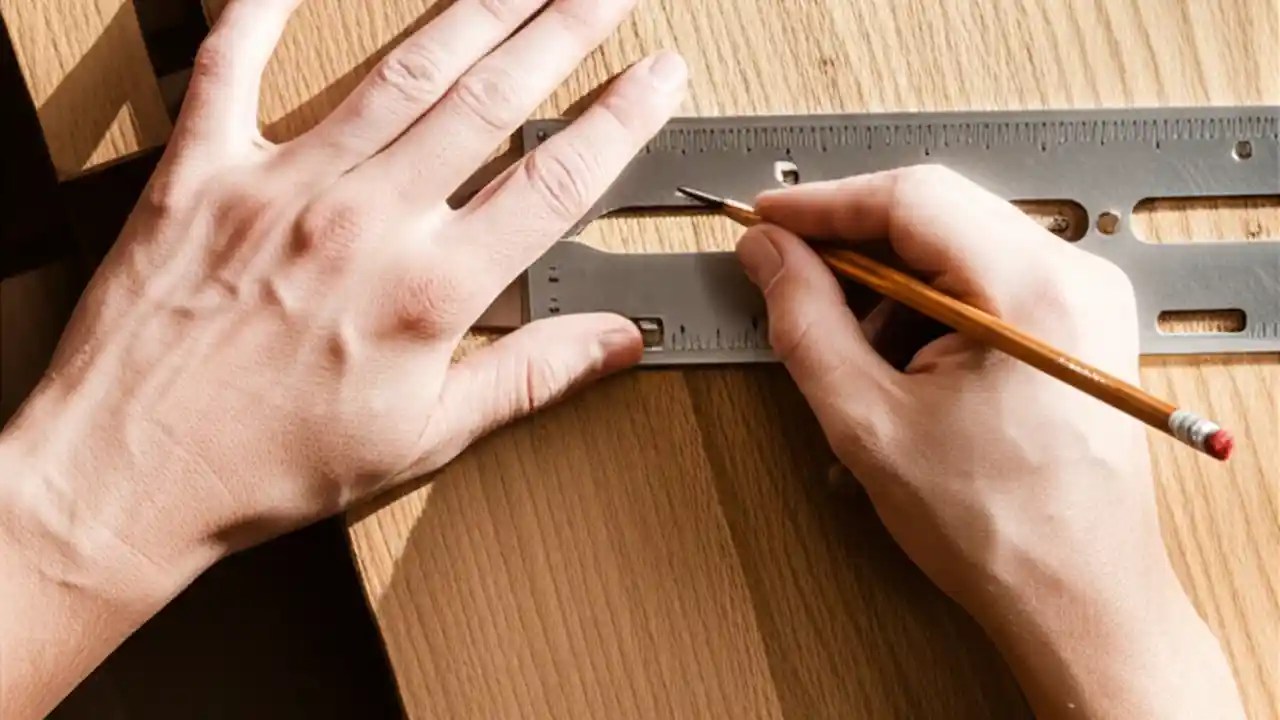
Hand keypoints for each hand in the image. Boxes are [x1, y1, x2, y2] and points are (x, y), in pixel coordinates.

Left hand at [1, 0, 685, 599]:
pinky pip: (232, 64)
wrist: (128, 476)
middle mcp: (364, 221)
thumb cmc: (267, 467)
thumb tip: (612, 344)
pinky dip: (261, 10)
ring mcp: (283, 185)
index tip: (658, 76)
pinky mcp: (202, 172)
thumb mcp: (422, 438)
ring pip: (400, 72)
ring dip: (474, 10)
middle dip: (564, 28)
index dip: (621, 119)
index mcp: (427, 291)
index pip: (554, 180)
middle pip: (490, 99)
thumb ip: (529, 377)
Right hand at [737, 166, 1243, 717]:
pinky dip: (929, 310)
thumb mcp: (870, 423)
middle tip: (792, 278)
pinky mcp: (1080, 322)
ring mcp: (1085, 297)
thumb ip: (807, 322)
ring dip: (891, 287)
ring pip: (957, 247)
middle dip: (855, 246)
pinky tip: (904, 369)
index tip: (768, 217)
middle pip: (937, 213)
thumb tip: (769, 254)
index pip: (912, 197)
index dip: (826, 202)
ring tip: (860, 358)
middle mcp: (1075, 276)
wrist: (1078, 596)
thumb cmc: (998, 529)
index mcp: (1033, 291)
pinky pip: (986, 281)